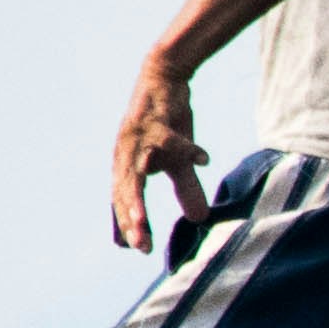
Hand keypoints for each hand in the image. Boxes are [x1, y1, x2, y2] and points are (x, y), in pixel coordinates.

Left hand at [112, 57, 208, 252]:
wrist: (163, 79)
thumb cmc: (167, 123)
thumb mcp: (178, 160)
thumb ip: (185, 189)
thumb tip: (199, 219)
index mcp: (127, 166)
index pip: (123, 200)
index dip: (129, 224)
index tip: (141, 249)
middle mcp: (125, 155)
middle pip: (124, 192)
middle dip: (130, 218)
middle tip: (139, 243)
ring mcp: (137, 138)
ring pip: (135, 172)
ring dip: (136, 197)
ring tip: (141, 221)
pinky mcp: (154, 120)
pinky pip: (172, 140)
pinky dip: (187, 151)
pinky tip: (205, 161)